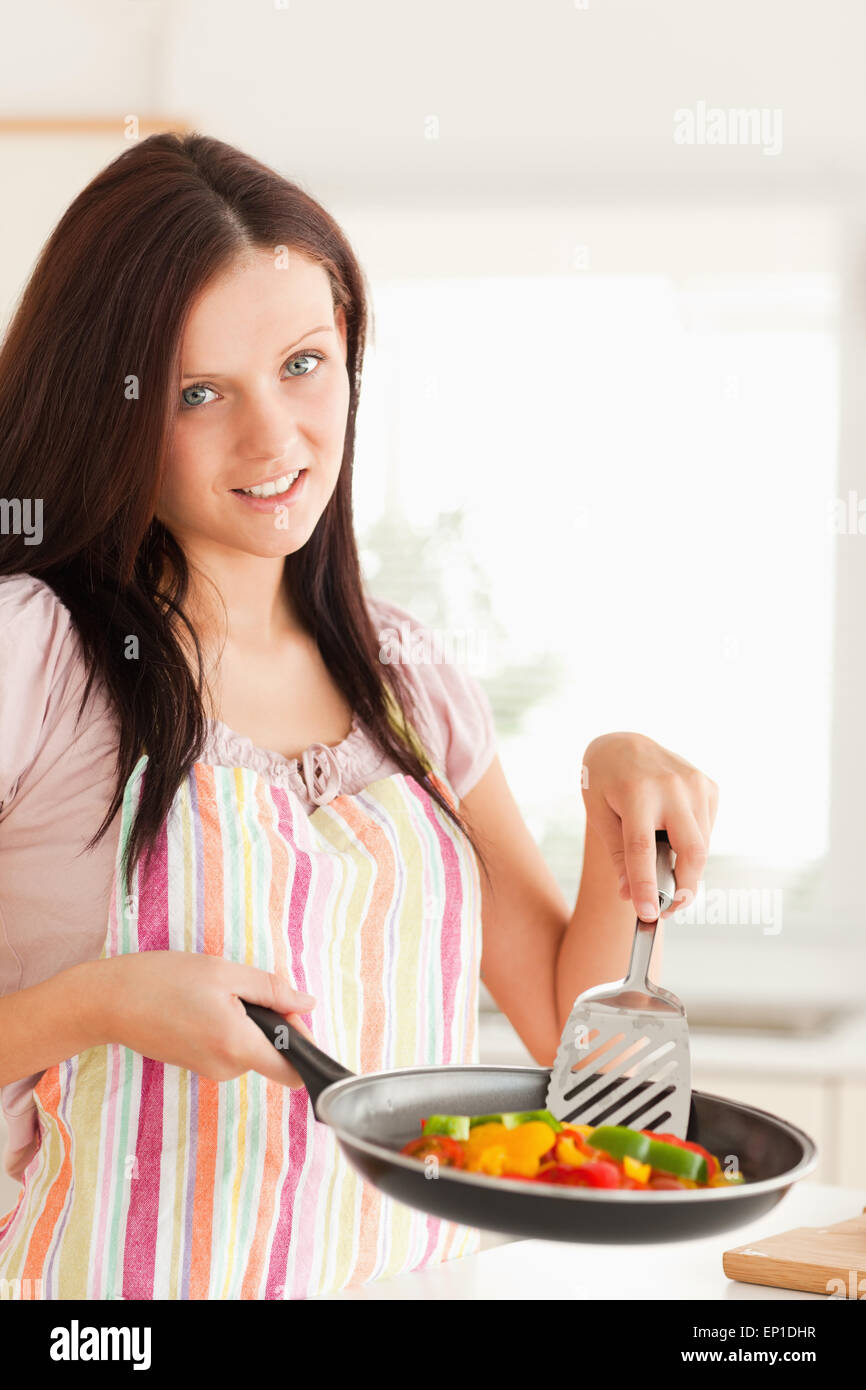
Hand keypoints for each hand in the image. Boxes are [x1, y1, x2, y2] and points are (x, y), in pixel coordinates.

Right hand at [93, 950, 317, 1088]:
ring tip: (216, 995)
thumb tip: (308, 1005)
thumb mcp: (225, 973)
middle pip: (274, 1056)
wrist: (110, 1001)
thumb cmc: (165, 980)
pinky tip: (203, 1006)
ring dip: (248, 1022)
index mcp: (237, 1048)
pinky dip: (229, 1028)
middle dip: (271, 1023)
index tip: (289, 1012)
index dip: (303, 1042)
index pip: (293, 1072)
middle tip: (243, 990)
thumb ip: (272, 991)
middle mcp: (226, 1069)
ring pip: (251, 1050)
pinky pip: (231, 1049)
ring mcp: (210, 1071)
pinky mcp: (197, 1066)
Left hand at [581, 732, 718, 920]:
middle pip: (691, 850)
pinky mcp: (708, 785)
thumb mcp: (600, 816)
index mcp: (636, 792)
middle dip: (685, 887)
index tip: (648, 913)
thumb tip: (631, 896)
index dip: (646, 885)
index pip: (642, 848)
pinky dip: (694, 843)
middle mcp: (670, 786)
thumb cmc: (605, 782)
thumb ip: (618, 856)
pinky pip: (707, 829)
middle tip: (669, 909)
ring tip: (665, 869)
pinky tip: (673, 834)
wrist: (623, 744)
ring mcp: (695, 783)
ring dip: (687, 867)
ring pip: (703, 844)